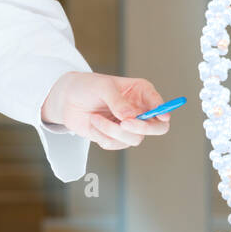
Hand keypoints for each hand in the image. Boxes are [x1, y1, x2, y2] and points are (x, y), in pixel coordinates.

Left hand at [41, 71, 170, 149]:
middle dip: (142, 128)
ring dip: (112, 131)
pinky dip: (102, 136)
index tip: (162, 116)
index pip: (160, 105)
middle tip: (125, 124)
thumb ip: (119, 102)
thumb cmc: (87, 86)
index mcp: (141, 93)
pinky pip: (116, 145)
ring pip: (134, 139)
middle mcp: (139, 111)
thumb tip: (131, 117)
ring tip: (95, 118)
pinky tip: (93, 124)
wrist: (67, 99)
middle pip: (157, 128)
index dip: (164, 111)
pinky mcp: (115, 138)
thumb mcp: (103, 88)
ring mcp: (128, 127)